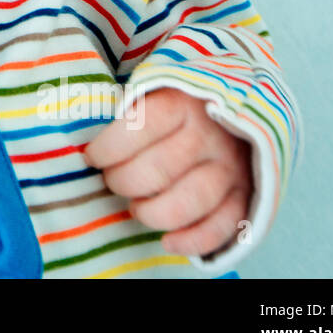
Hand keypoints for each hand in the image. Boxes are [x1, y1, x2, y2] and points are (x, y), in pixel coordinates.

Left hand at [81, 87, 253, 257]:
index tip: (92, 157)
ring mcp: (231, 168)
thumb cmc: (177, 105)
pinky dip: (191, 241)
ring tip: (136, 207)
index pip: (139, 128)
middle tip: (112, 181)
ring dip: (151, 213)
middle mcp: (210, 136)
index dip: (108, 148)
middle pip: (158, 171)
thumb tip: (86, 139)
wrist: (235, 110)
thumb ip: (127, 111)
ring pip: (187, 203)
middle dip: (122, 182)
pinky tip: (167, 241)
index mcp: (183, 103)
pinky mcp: (245, 195)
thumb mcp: (154, 91)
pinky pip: (221, 227)